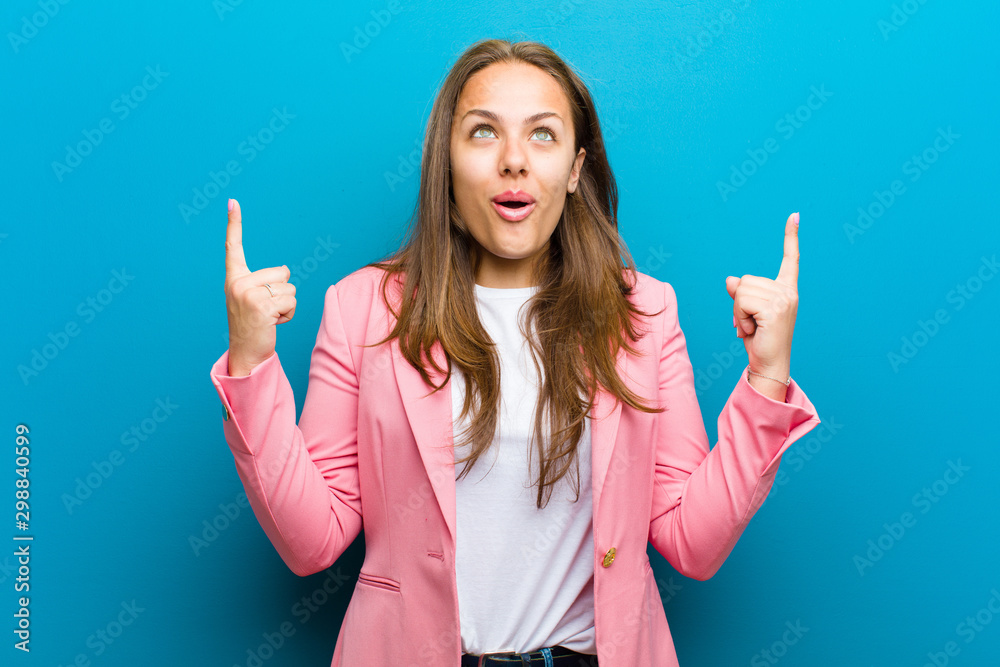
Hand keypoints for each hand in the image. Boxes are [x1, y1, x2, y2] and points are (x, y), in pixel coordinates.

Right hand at [224, 198, 295, 375]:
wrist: (246, 353)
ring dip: (287, 305)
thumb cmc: (253, 325)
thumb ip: (265, 282)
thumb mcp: (254, 299)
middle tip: (266, 310)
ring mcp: (248, 294)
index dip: (234, 224)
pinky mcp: (261, 306)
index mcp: (234, 278)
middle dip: (283, 292)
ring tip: (269, 317)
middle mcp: (238, 283)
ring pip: (290, 288)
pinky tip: (274, 323)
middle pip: (282, 272)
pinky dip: (289, 314)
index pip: (233, 247)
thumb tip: (285, 270)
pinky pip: (291, 302)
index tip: (232, 202)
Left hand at [725, 212, 799, 380]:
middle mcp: (789, 291)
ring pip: (740, 291)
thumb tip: (730, 279)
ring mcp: (784, 300)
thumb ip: (741, 292)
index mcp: (786, 289)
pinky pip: (741, 302)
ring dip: (737, 312)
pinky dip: (738, 318)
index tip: (794, 216)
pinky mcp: (774, 310)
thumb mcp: (747, 311)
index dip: (791, 237)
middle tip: (750, 322)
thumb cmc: (759, 338)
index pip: (790, 259)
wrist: (769, 364)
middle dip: (738, 303)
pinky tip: (750, 330)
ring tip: (751, 327)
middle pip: (745, 280)